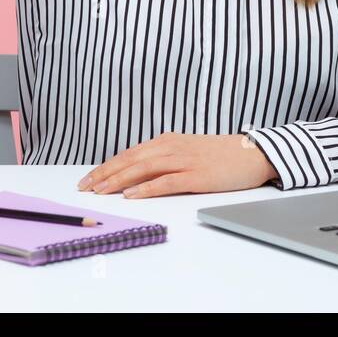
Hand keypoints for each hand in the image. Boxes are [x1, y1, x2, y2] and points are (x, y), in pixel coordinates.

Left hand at [76, 132, 277, 197]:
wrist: (252, 153)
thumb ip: (164, 157)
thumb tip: (138, 172)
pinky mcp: (197, 176)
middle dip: (105, 173)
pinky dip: (147, 188)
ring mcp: (184, 161)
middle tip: (84, 186)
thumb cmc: (220, 155)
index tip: (88, 178)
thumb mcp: (187, 150)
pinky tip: (132, 195)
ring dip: (119, 180)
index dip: (107, 166)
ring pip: (143, 168)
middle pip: (131, 159)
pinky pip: (166, 182)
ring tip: (100, 190)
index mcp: (167, 141)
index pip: (129, 153)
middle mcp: (172, 147)